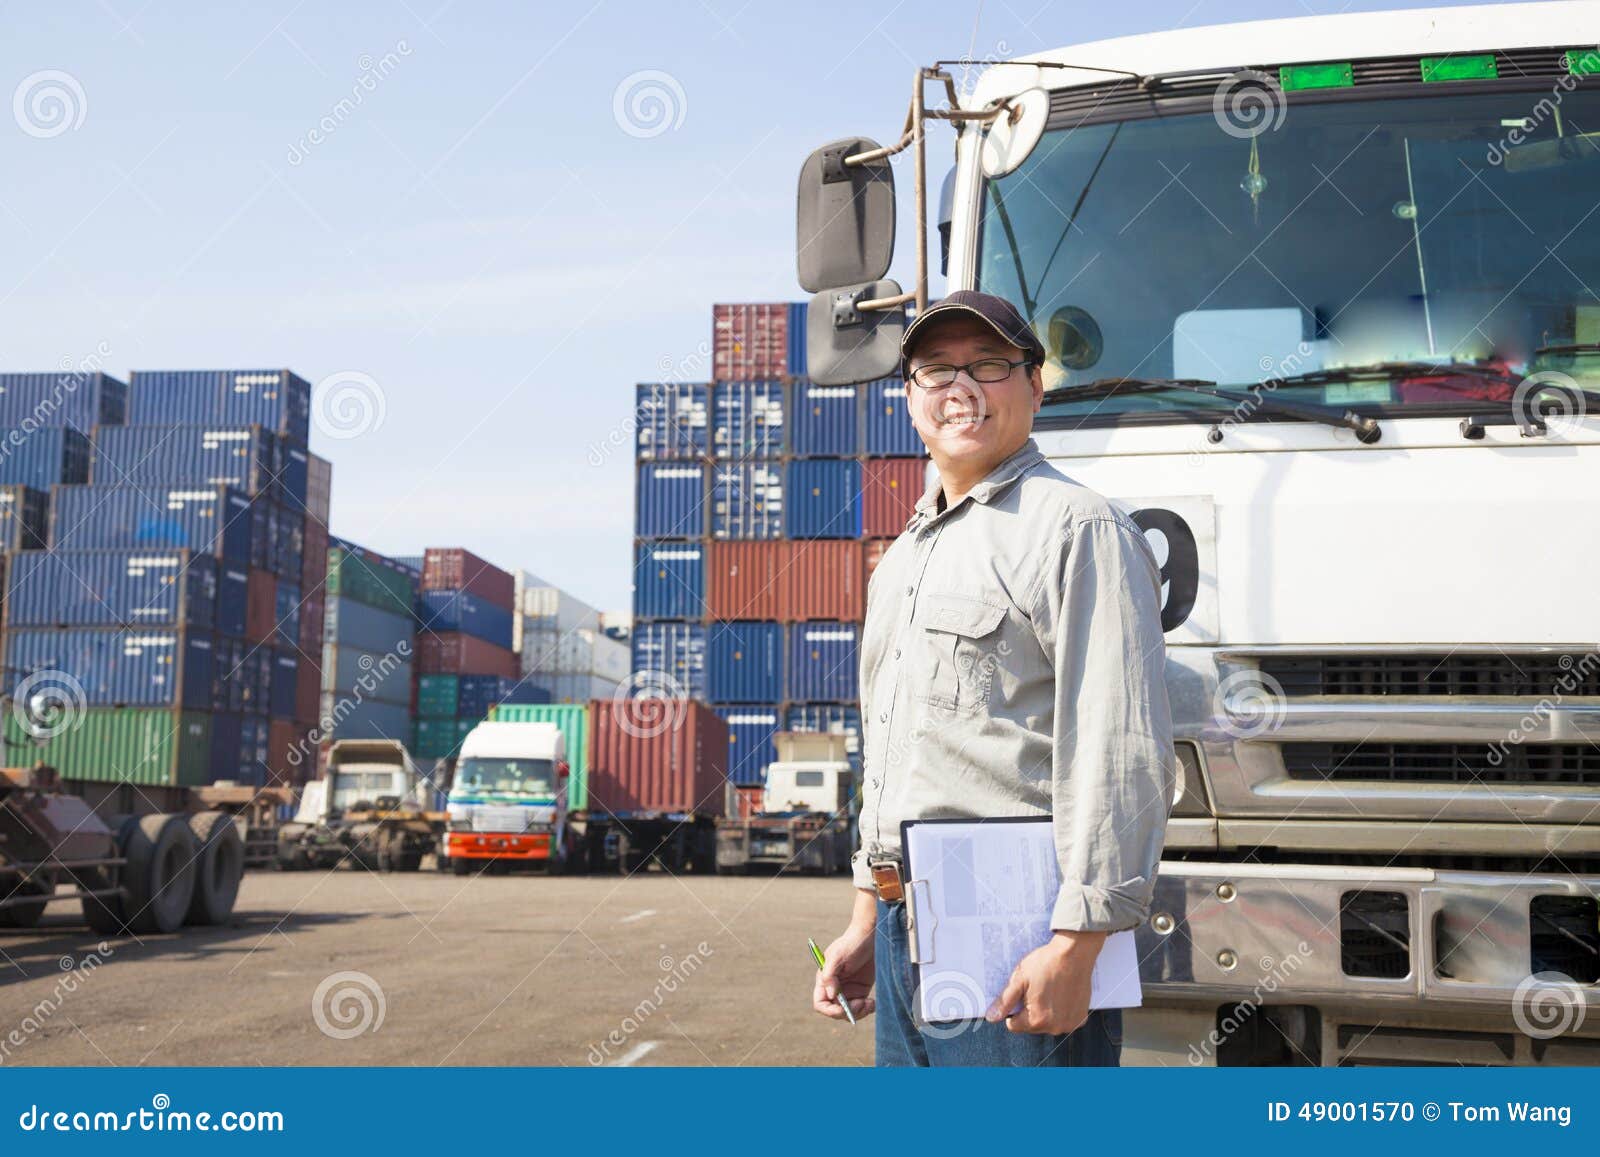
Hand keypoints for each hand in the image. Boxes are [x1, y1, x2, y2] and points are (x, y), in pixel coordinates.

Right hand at [812, 898, 876, 1021]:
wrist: (871, 937)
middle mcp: (835, 987)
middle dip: (847, 1012)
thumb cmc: (852, 943)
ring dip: (859, 1013)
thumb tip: (831, 994)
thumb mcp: (838, 956)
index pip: (820, 1003)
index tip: (843, 1008)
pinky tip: (872, 1003)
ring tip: (870, 1003)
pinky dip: (866, 1009)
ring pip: (849, 1012)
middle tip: (861, 1004)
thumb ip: (830, 975)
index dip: (829, 1010)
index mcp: (825, 980)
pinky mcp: (861, 991)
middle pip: (836, 1011)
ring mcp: (848, 990)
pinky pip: (861, 1007)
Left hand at [985, 929, 1106, 1033]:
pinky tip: (1062, 994)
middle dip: (1029, 1011)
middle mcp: (1055, 1028)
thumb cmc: (1045, 964)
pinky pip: (1064, 1020)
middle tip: (1036, 989)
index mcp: (1037, 1020)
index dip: (1013, 1010)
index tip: (1021, 994)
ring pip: (1048, 1024)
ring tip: (1050, 990)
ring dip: (1046, 1012)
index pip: (1014, 1025)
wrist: (1074, 953)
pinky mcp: (1081, 1019)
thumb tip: (991, 1017)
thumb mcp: (1020, 979)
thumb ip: (1005, 1001)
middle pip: (1031, 1026)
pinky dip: (1061, 1011)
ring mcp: (1070, 1024)